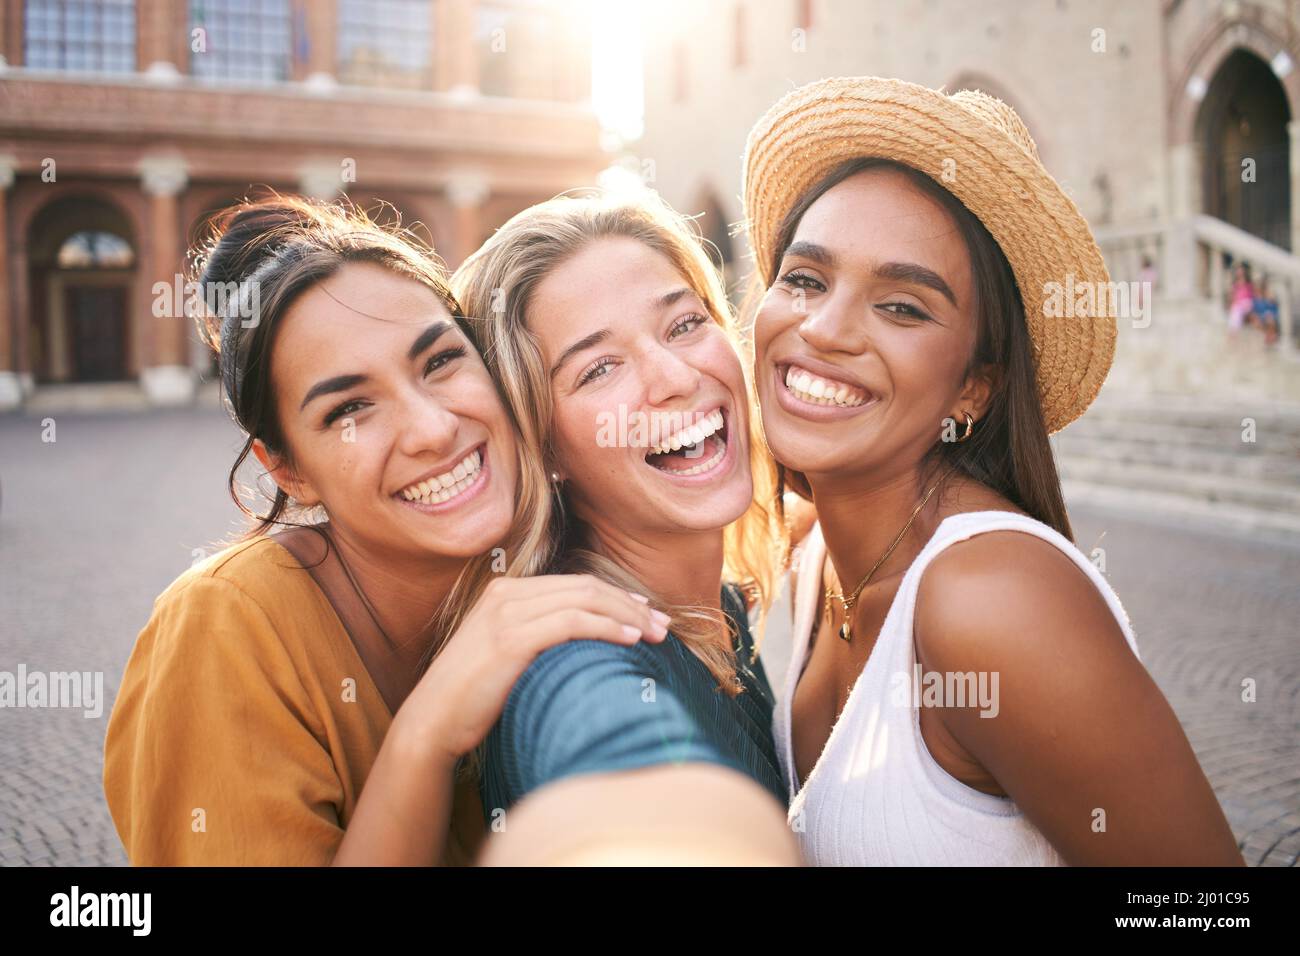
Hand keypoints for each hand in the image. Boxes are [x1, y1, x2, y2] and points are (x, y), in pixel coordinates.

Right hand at [393, 574, 670, 763]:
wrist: (432, 720)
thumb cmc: (473, 696)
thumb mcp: (506, 654)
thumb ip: (537, 636)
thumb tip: (586, 640)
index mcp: (506, 592)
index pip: (576, 584)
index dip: (617, 596)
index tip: (647, 612)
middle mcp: (507, 594)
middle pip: (586, 587)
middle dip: (630, 604)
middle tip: (663, 625)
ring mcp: (507, 613)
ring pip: (584, 600)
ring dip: (627, 616)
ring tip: (655, 634)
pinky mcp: (511, 638)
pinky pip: (572, 622)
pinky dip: (605, 627)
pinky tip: (628, 640)